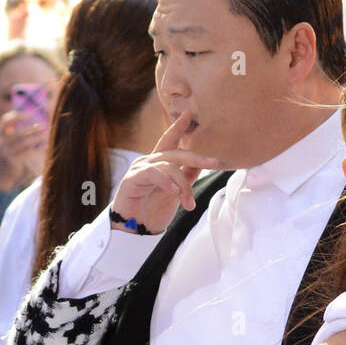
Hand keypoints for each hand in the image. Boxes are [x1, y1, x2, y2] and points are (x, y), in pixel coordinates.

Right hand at [0, 110, 47, 192]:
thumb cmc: (5, 156)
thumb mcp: (3, 143)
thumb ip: (10, 132)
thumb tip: (24, 117)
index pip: (5, 120)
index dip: (17, 116)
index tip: (29, 115)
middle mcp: (0, 142)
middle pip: (18, 132)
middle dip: (32, 128)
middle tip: (43, 125)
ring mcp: (6, 152)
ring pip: (25, 142)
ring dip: (37, 137)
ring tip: (46, 134)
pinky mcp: (13, 161)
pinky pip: (28, 152)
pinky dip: (38, 149)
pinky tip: (45, 147)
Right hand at [109, 111, 218, 233]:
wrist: (133, 230)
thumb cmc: (152, 211)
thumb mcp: (176, 194)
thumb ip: (186, 178)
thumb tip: (202, 165)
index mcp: (159, 164)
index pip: (170, 141)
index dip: (178, 128)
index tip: (187, 114)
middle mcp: (149, 162)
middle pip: (176, 153)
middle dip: (196, 158)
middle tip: (213, 163)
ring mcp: (140, 168)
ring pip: (168, 166)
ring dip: (182, 185)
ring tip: (188, 203)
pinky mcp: (132, 179)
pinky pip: (153, 174)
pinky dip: (166, 182)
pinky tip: (174, 191)